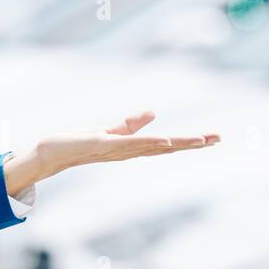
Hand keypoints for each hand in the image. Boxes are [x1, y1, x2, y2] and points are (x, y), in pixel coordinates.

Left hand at [3, 110, 218, 193]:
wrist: (50, 154)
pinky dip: (148, 143)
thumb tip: (154, 114)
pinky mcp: (102, 145)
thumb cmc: (79, 145)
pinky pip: (129, 144)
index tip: (213, 138)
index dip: (190, 142)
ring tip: (200, 140)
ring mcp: (117, 150)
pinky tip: (165, 141)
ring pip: (152, 147)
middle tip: (218, 139)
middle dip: (192, 144)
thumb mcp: (110, 132)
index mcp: (132, 148)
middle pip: (166, 148)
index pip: (166, 145)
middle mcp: (128, 152)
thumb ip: (132, 125)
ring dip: (178, 144)